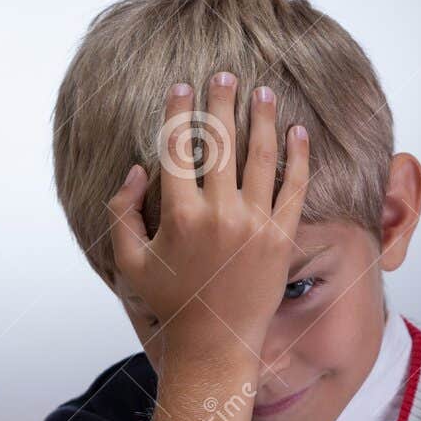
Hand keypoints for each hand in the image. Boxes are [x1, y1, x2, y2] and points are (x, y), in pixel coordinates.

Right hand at [107, 74, 308, 370]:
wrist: (215, 346)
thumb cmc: (171, 303)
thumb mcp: (130, 261)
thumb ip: (121, 210)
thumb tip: (137, 167)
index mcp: (180, 215)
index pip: (178, 147)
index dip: (180, 111)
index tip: (182, 86)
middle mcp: (219, 215)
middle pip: (221, 141)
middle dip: (221, 101)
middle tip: (224, 74)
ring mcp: (254, 226)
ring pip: (261, 156)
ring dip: (262, 118)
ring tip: (263, 92)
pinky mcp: (281, 239)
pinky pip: (295, 188)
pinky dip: (298, 156)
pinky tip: (298, 132)